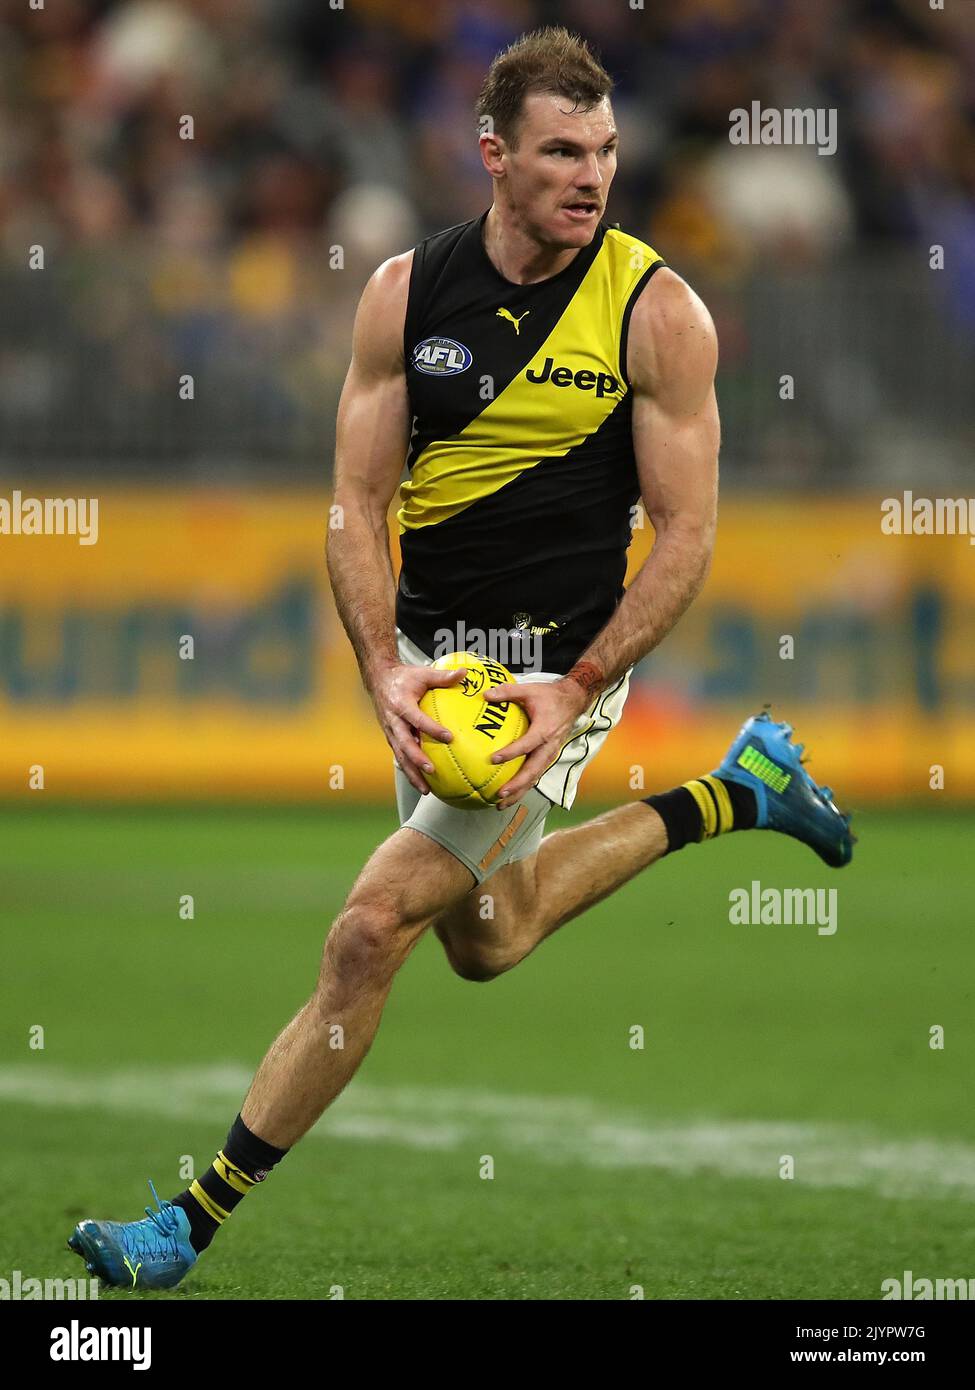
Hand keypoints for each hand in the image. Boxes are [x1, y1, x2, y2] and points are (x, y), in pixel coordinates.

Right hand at [369, 663, 465, 794]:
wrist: (378, 680)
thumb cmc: (404, 677)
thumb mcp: (423, 673)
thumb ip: (443, 676)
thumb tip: (464, 673)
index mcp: (401, 705)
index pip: (417, 719)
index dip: (432, 729)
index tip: (449, 737)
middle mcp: (393, 721)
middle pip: (404, 744)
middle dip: (417, 759)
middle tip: (432, 771)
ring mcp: (390, 732)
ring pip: (400, 756)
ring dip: (412, 773)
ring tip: (426, 789)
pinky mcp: (391, 738)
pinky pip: (400, 757)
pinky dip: (410, 771)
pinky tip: (423, 784)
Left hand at [483, 678, 590, 809]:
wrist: (573, 701)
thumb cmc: (550, 696)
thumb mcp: (530, 689)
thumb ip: (508, 691)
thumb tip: (486, 695)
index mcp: (545, 730)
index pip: (527, 744)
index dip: (512, 753)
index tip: (494, 759)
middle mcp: (549, 746)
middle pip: (533, 771)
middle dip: (517, 785)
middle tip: (500, 795)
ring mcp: (550, 754)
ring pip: (534, 777)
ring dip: (519, 792)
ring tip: (501, 804)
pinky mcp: (547, 757)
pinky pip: (535, 775)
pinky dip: (523, 787)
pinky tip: (509, 795)